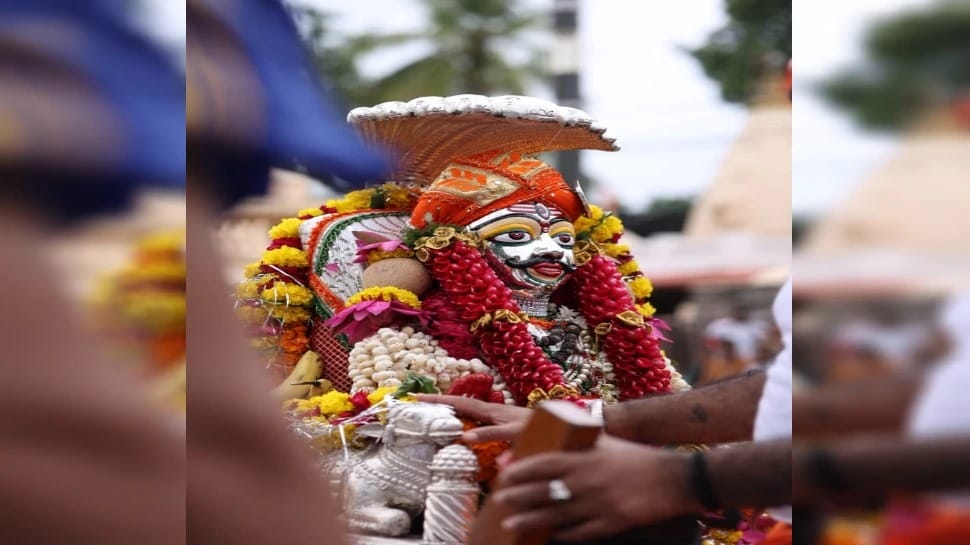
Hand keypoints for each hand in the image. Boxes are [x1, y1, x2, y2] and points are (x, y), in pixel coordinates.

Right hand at [415, 394, 530, 442]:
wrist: (558, 424)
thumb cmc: (537, 429)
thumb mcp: (514, 434)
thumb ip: (491, 436)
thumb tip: (465, 438)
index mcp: (490, 411)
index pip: (458, 404)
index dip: (437, 401)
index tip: (417, 398)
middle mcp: (490, 410)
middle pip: (458, 404)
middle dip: (437, 403)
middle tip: (414, 404)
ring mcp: (494, 415)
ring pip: (465, 410)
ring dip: (447, 410)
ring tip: (426, 413)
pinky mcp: (500, 422)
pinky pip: (474, 418)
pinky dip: (460, 418)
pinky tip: (453, 425)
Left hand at [492, 436, 701, 541]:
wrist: (671, 479)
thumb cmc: (632, 458)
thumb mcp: (603, 445)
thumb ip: (573, 446)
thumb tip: (542, 445)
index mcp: (586, 458)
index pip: (545, 462)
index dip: (521, 469)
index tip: (503, 474)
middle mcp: (589, 481)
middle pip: (546, 490)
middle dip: (519, 496)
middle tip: (499, 500)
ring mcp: (600, 504)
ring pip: (557, 515)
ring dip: (531, 520)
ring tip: (509, 524)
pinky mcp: (612, 523)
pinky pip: (580, 533)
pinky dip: (561, 536)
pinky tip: (546, 537)